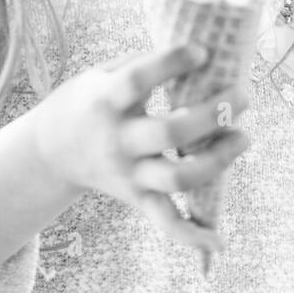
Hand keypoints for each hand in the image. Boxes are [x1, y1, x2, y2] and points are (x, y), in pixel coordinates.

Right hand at [28, 44, 249, 255]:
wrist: (50, 151)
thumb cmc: (86, 101)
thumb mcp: (101, 74)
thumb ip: (140, 65)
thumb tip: (193, 53)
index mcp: (105, 101)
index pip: (137, 80)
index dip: (169, 63)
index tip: (201, 51)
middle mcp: (118, 141)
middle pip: (169, 132)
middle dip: (212, 115)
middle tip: (242, 97)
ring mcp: (128, 174)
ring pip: (177, 178)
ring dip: (218, 161)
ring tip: (243, 137)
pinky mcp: (136, 198)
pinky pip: (165, 222)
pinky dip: (191, 236)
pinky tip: (219, 241)